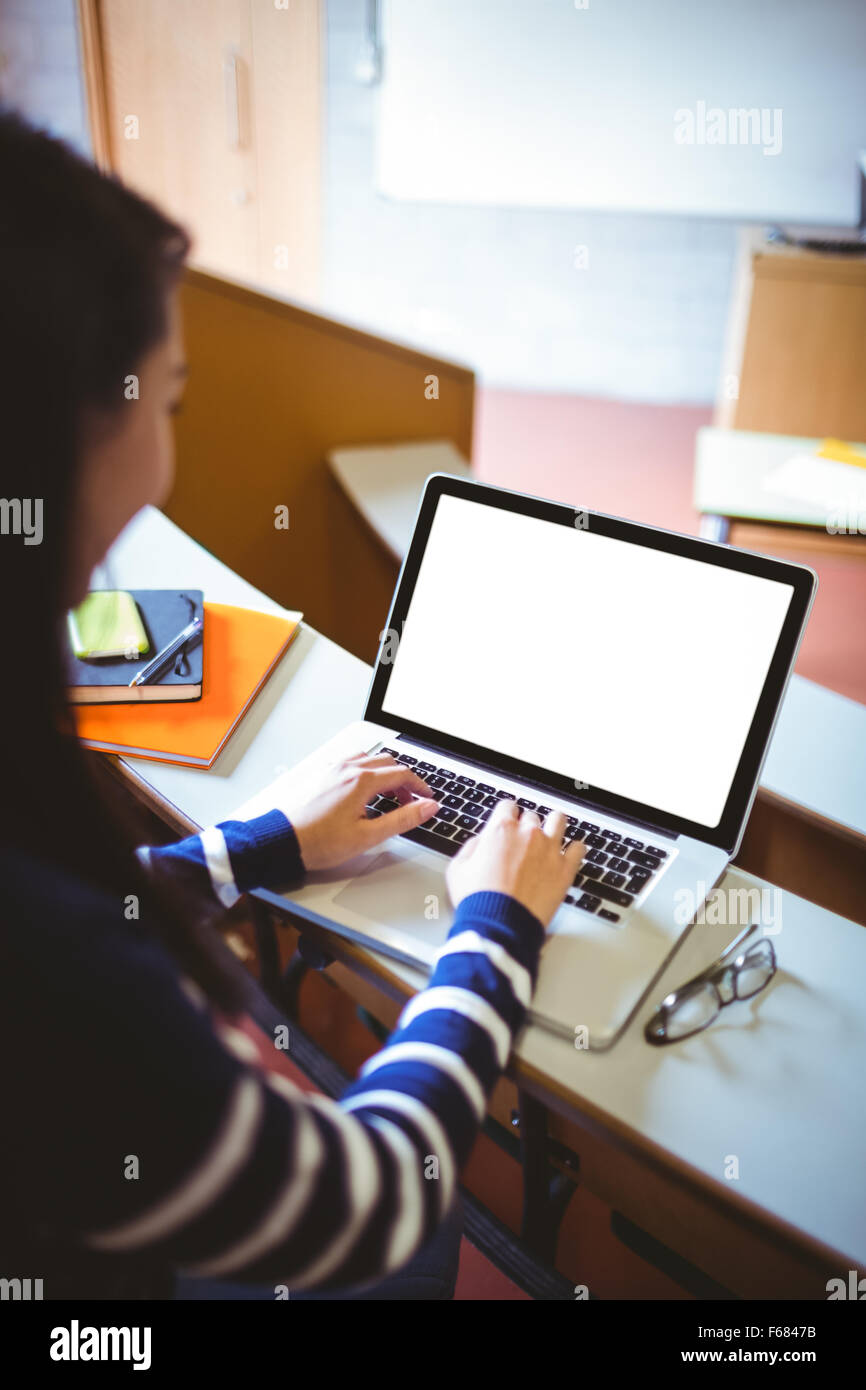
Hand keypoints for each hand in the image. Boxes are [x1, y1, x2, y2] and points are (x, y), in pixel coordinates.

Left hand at [287, 753, 438, 870]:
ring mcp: (332, 769)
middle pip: (387, 762)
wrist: (282, 840)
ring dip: (383, 773)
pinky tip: (360, 790)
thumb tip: (427, 807)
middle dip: (403, 780)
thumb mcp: (367, 836)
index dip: (420, 786)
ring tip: (385, 795)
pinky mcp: (320, 774)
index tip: (427, 797)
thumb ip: (402, 819)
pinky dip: (364, 771)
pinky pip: (349, 763)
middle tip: (408, 800)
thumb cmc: (319, 841)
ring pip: (367, 759)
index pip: (402, 774)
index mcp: (361, 781)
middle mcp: (347, 769)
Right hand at [446, 801, 583, 927]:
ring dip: (553, 826)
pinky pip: (579, 848)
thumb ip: (471, 847)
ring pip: (559, 821)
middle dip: (526, 826)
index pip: (507, 806)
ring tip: (551, 835)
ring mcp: (549, 850)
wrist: (499, 925)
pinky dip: (575, 849)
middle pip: (531, 816)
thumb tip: (480, 842)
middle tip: (522, 841)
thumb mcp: (458, 869)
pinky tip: (570, 853)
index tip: (506, 822)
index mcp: (501, 830)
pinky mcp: (565, 869)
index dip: (505, 815)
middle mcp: (528, 834)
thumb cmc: (478, 900)